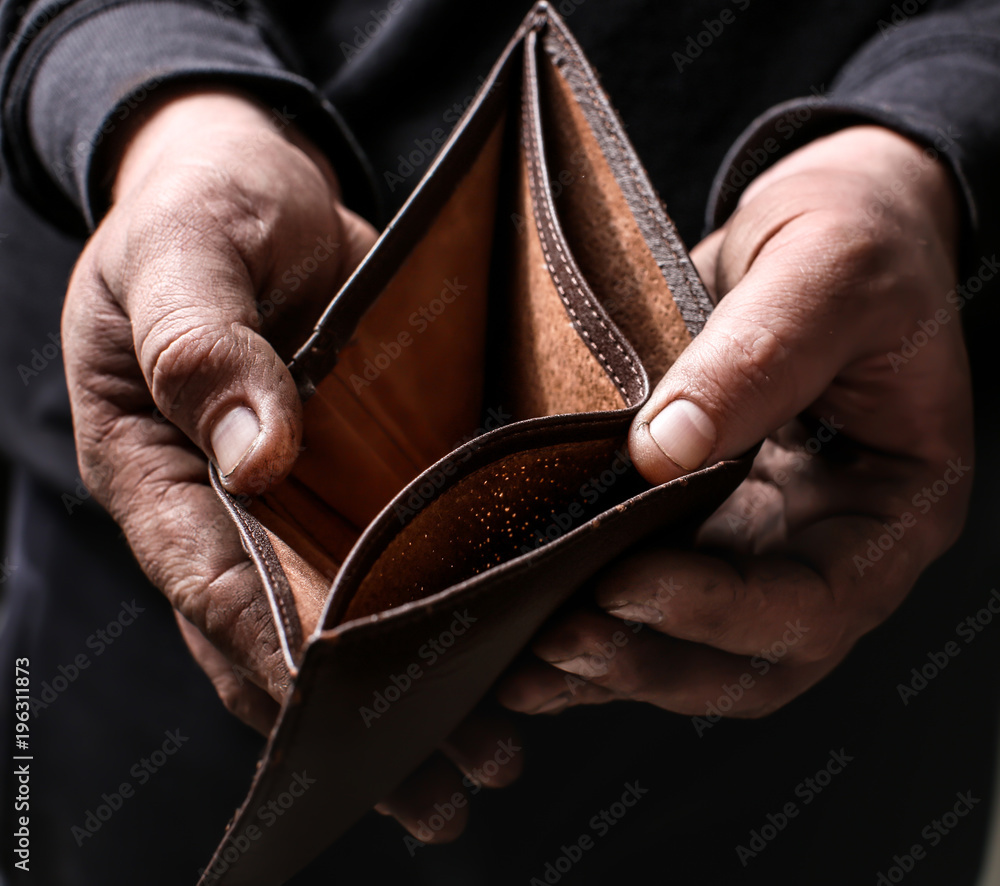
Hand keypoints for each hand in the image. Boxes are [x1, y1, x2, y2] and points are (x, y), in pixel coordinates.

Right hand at [63, 89, 517, 839]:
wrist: (255, 175)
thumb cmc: (200, 207)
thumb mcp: (179, 256)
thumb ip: (203, 347)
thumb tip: (258, 458)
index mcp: (162, 474)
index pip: (220, 593)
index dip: (286, 667)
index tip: (360, 726)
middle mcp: (237, 503)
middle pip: (294, 633)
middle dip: (368, 713)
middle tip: (453, 782)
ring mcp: (312, 486)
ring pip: (359, 606)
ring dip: (422, 675)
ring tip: (495, 746)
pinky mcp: (373, 456)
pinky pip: (409, 540)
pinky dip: (449, 594)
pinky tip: (510, 634)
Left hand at [498, 125, 973, 719]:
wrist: (825, 227)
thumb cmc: (857, 242)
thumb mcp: (824, 278)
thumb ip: (756, 360)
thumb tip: (664, 450)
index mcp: (895, 505)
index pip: (819, 602)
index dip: (723, 613)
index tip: (629, 584)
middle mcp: (830, 543)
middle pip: (753, 657)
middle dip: (654, 661)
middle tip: (562, 640)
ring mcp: (764, 541)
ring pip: (697, 650)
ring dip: (615, 663)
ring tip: (530, 656)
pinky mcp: (705, 526)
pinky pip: (655, 603)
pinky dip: (597, 629)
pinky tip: (529, 640)